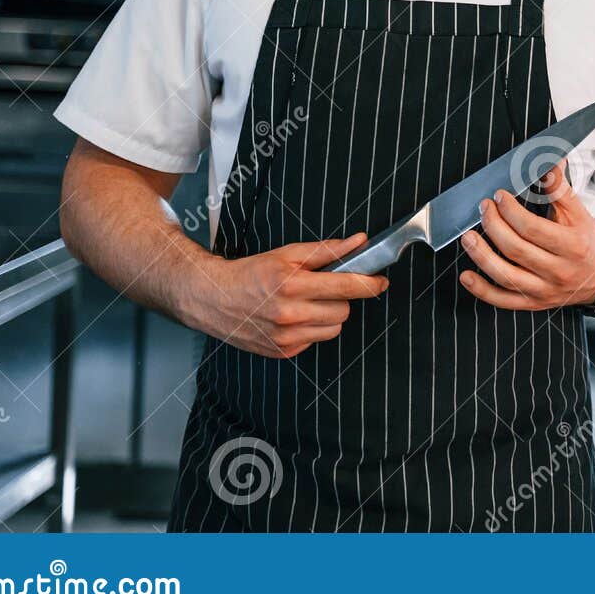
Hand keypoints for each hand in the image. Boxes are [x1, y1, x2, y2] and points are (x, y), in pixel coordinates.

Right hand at [189, 233, 389, 358]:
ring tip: (307, 303)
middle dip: (340, 298)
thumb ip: (328, 250)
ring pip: (334, 328)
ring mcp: (285, 337)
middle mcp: (289, 314)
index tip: (381, 281)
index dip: (369, 284)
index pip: (346, 287)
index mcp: (291, 284)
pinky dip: (312, 329)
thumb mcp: (287, 253)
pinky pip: (316, 341)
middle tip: (322, 288)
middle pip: (344, 310)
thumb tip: (360, 242)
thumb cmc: (251, 273)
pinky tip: (294, 317)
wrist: (214, 298)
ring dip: (329, 315)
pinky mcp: (282, 351)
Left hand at [458, 162, 594, 310]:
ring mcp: (545, 290)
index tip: (499, 196)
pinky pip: (505, 301)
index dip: (512, 212)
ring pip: (507, 277)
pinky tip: (467, 276)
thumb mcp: (579, 213)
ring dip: (482, 257)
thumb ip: (560, 189)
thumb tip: (549, 161)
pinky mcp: (535, 303)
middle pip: (517, 250)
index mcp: (572, 245)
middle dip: (494, 226)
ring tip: (468, 238)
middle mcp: (558, 270)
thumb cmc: (586, 241)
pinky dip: (483, 291)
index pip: (534, 229)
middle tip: (484, 209)